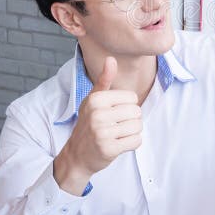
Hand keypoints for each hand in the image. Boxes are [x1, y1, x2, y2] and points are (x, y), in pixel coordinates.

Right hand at [54, 56, 142, 194]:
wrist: (77, 155)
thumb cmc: (89, 124)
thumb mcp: (93, 100)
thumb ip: (104, 80)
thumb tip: (111, 58)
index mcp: (95, 99)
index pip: (132, 97)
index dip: (127, 106)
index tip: (113, 113)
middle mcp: (97, 114)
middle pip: (137, 112)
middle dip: (131, 120)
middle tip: (116, 126)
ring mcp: (102, 132)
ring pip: (138, 127)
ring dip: (131, 133)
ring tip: (117, 135)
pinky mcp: (108, 149)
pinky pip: (136, 141)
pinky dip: (131, 144)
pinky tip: (118, 145)